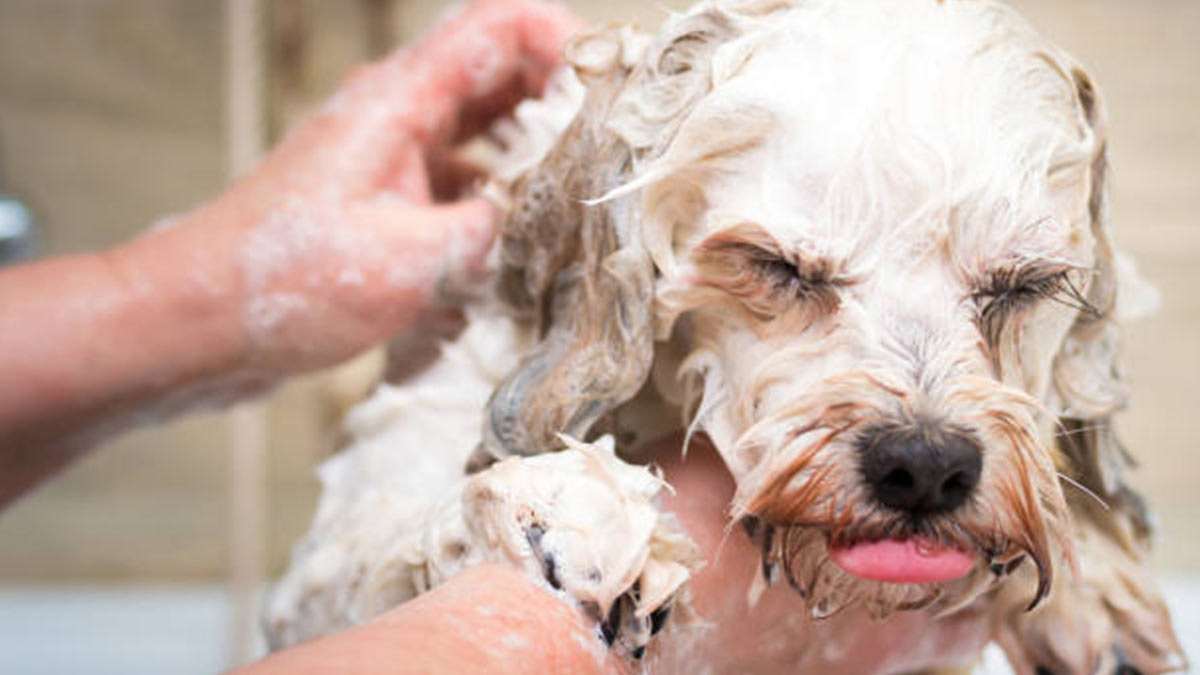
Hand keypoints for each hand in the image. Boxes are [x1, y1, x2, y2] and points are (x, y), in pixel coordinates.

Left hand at [0, 0, 580, 503]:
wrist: (204, 320)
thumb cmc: (288, 281)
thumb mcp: (406, 263)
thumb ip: (488, 234)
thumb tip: (544, 225)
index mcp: (398, 103)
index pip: (495, 28)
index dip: (561, 39)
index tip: (611, 84)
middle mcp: (397, 115)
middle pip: (498, 70)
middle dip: (560, 96)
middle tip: (611, 142)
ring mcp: (392, 155)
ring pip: (484, 126)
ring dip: (533, 148)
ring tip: (581, 189)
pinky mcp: (388, 198)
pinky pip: (462, 176)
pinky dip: (498, 194)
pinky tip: (523, 237)